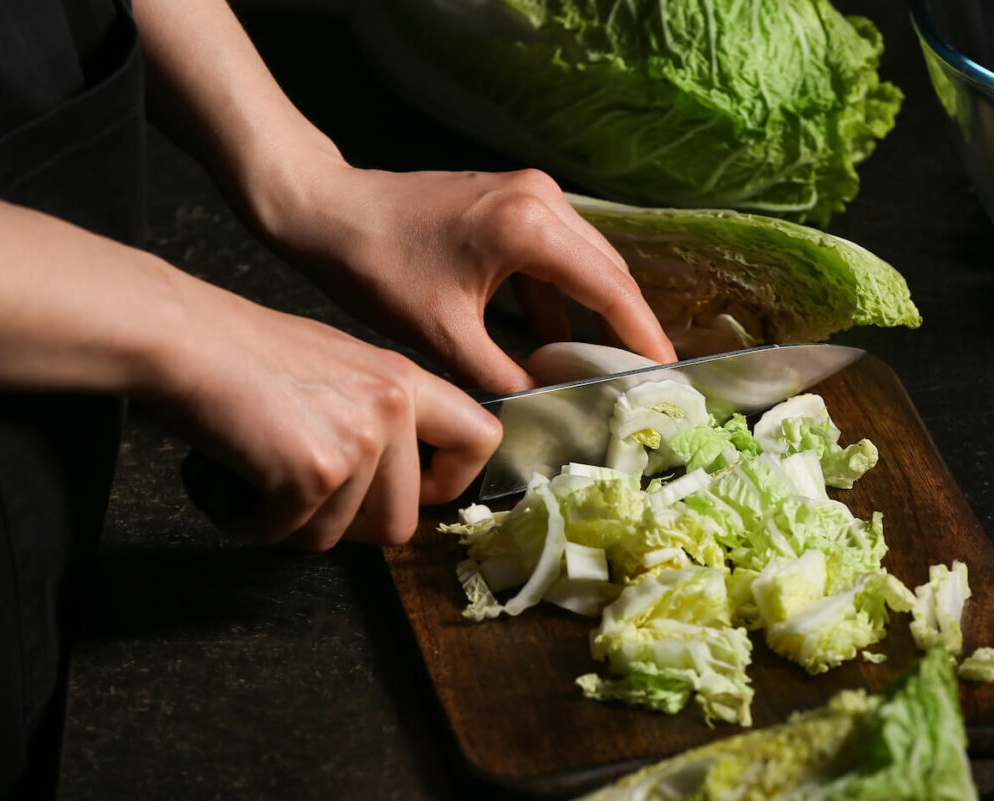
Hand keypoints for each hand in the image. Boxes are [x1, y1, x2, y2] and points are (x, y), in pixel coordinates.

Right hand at [154, 281, 500, 548]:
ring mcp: (359, 440)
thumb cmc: (240, 351)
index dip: (450, 482)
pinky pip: (289, 534)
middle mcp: (393, 407)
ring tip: (256, 474)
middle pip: (401, 522)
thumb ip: (376, 416)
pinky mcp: (315, 471)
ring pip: (339, 536)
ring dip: (290, 521)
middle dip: (346, 526)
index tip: (416, 491)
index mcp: (405, 380)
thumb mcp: (336, 366)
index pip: (481, 438)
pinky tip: (230, 481)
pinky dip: (250, 521)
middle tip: (301, 496)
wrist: (179, 337)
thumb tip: (388, 484)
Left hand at [256, 160, 676, 393]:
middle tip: (643, 382)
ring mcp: (528, 194)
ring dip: (593, 315)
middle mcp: (542, 199)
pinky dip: (560, 299)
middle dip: (627, 329)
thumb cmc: (375, 265)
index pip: (611, 290)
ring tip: (606, 368)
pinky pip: (555, 256)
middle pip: (608, 273)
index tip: (668, 377)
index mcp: (532, 226)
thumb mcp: (443, 335)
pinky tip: (553, 342)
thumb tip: (540, 412)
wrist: (325, 209)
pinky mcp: (511, 201)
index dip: (644, 339)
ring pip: (584, 264)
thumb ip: (502, 376)